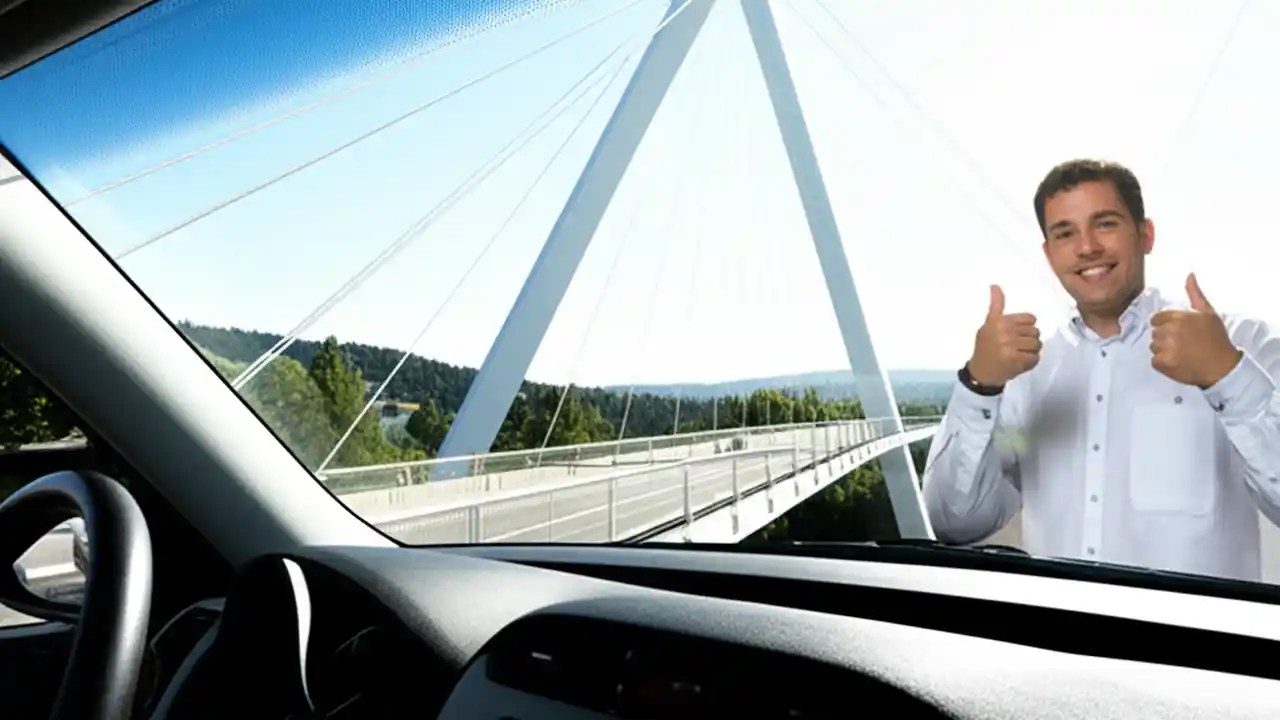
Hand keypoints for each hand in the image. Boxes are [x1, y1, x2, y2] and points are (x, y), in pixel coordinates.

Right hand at [968, 285, 1041, 386]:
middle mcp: (1004, 332)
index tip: (1017, 333)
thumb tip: (995, 285)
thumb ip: (996, 307)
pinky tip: (1020, 362)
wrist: (980, 373)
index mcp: (998, 321)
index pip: (1030, 319)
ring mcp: (1010, 346)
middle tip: (1017, 346)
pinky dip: (1031, 361)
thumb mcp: (988, 325)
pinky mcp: (1016, 360)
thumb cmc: (985, 347)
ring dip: (1031, 351)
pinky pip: (1035, 357)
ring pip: (1037, 345)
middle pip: (1035, 331)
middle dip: (1029, 339)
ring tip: (1020, 354)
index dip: (1026, 327)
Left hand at [1150, 273, 1242, 387]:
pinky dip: (1163, 364)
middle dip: (1165, 337)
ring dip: (1163, 351)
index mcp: (1179, 317)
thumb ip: (1195, 294)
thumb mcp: (1208, 312)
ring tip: (1181, 353)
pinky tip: (1177, 363)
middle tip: (1183, 344)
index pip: (1157, 319)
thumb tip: (1189, 274)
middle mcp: (1170, 331)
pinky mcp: (1163, 363)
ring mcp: (1165, 348)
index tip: (1177, 332)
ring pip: (1153, 347)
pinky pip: (1154, 361)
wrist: (1221, 366)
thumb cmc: (1216, 338)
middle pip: (1155, 333)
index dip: (1166, 325)